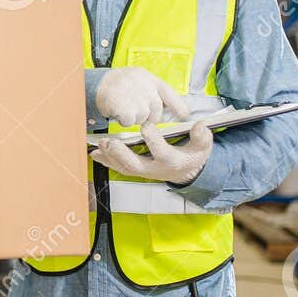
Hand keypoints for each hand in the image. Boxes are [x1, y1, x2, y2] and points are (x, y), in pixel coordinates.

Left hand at [91, 120, 213, 184]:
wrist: (186, 170)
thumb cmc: (193, 155)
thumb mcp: (202, 147)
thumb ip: (202, 136)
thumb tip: (200, 126)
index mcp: (172, 161)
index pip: (162, 153)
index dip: (154, 141)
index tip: (146, 127)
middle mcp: (154, 169)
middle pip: (136, 165)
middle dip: (122, 155)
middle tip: (111, 142)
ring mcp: (143, 170)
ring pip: (124, 167)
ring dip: (110, 157)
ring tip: (100, 145)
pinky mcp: (135, 169)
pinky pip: (118, 167)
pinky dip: (105, 160)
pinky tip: (94, 152)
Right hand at [95, 67, 187, 127]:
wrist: (94, 85)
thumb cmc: (114, 85)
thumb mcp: (134, 80)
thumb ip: (149, 91)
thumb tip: (162, 107)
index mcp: (147, 77)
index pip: (167, 92)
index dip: (177, 105)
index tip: (185, 115)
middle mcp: (144, 84)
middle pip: (156, 109)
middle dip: (147, 116)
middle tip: (134, 111)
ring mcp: (135, 95)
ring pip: (143, 117)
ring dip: (133, 118)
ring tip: (122, 108)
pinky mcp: (125, 105)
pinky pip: (130, 121)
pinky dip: (123, 120)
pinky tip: (116, 111)